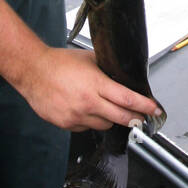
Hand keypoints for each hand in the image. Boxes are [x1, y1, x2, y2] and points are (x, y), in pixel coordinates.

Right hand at [18, 46, 160, 131]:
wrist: (32, 71)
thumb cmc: (59, 63)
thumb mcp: (89, 59)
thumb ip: (107, 69)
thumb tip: (125, 76)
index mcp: (96, 84)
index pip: (128, 99)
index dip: (145, 106)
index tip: (155, 110)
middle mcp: (88, 102)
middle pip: (121, 118)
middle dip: (135, 118)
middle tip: (141, 117)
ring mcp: (77, 116)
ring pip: (105, 125)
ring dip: (110, 119)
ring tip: (105, 107)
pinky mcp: (67, 124)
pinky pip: (87, 127)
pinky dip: (90, 121)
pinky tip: (84, 109)